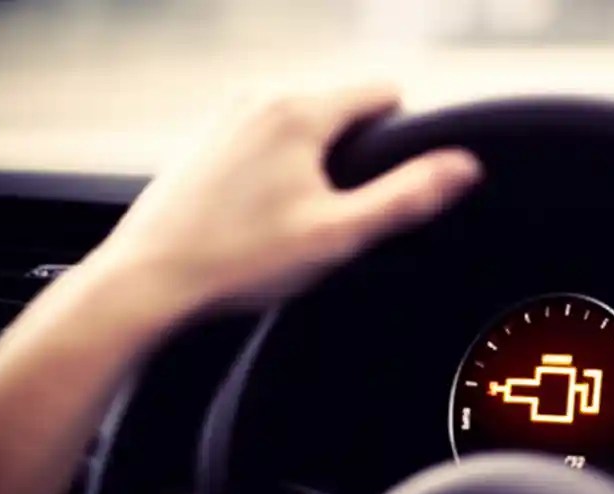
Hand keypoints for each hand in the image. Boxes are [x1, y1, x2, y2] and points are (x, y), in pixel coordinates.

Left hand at [90, 83, 480, 315]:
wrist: (147, 281)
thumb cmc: (241, 260)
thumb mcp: (338, 235)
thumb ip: (407, 197)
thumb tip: (465, 165)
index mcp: (299, 110)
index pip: (384, 93)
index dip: (401, 139)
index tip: (384, 188)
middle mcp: (261, 97)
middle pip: (343, 109)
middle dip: (355, 156)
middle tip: (337, 217)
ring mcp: (227, 115)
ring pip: (304, 125)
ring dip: (316, 163)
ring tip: (295, 221)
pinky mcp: (206, 139)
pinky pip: (267, 139)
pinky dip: (278, 169)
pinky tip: (260, 217)